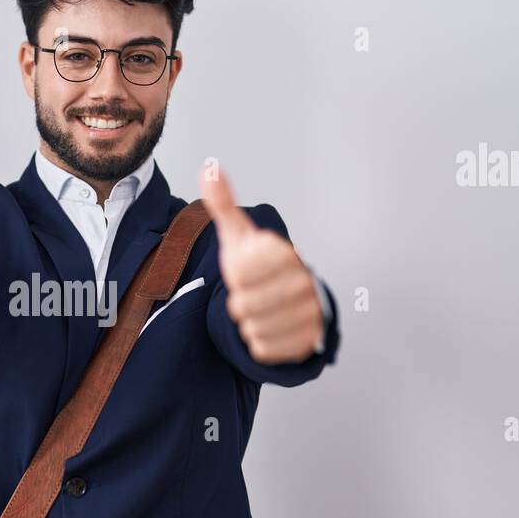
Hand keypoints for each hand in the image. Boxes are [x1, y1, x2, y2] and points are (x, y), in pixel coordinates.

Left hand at [200, 165, 322, 363]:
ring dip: (248, 323)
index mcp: (283, 252)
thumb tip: (209, 168)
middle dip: (239, 303)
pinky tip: (270, 326)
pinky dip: (259, 343)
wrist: (290, 298)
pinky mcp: (309, 340)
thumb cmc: (257, 265)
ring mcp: (310, 311)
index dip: (234, 276)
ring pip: (253, 328)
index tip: (245, 269)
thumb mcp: (238, 235)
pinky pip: (263, 349)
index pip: (238, 274)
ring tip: (260, 309)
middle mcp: (303, 280)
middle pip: (243, 305)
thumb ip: (223, 204)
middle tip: (251, 293)